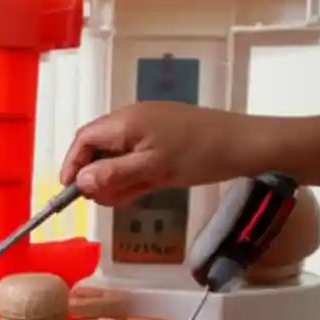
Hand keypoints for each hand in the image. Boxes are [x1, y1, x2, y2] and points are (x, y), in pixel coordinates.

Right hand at [59, 102, 276, 206]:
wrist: (248, 144)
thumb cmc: (201, 154)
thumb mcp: (154, 169)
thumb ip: (114, 175)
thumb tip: (81, 182)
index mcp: (126, 121)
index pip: (84, 139)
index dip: (72, 165)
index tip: (71, 192)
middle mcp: (134, 119)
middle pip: (99, 147)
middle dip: (98, 176)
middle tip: (107, 200)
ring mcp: (151, 127)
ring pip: (119, 154)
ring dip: (118, 178)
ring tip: (130, 197)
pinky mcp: (166, 137)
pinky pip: (139, 155)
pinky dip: (136, 174)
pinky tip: (146, 188)